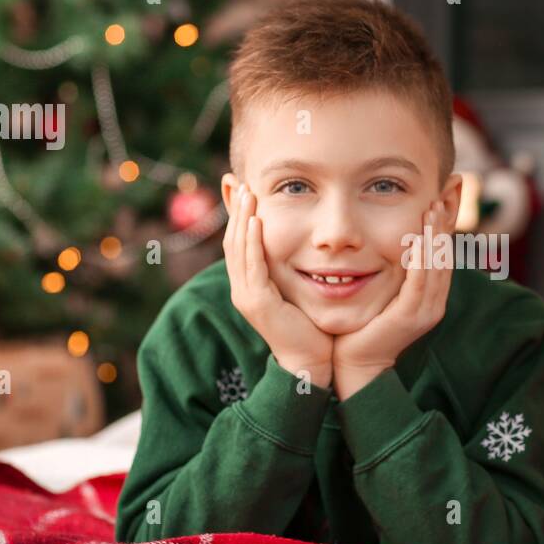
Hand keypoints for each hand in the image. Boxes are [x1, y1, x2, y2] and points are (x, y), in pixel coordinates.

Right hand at [224, 183, 332, 388]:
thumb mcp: (296, 289)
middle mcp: (242, 288)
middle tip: (241, 181)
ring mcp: (246, 296)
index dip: (237, 215)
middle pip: (232, 241)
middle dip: (237, 210)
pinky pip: (252, 267)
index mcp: (249, 284)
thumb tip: (304, 244)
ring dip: (242, 219)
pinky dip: (252, 243)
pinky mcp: (257, 303)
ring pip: (238, 250)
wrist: (310, 362)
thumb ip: (292, 268)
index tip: (241, 187)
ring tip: (248, 193)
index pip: (238, 242)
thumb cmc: (309, 326)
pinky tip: (255, 223)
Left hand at [332, 202, 453, 399]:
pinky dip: (421, 260)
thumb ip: (394, 272)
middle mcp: (434, 302)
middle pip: (445, 255)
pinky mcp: (410, 316)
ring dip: (435, 235)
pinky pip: (419, 282)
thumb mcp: (385, 292)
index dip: (444, 227)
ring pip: (436, 266)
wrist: (357, 364)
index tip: (443, 199)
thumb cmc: (365, 326)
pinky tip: (419, 239)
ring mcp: (425, 310)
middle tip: (444, 195)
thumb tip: (396, 244)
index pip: (443, 255)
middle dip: (445, 224)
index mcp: (431, 296)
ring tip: (434, 209)